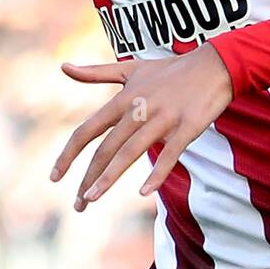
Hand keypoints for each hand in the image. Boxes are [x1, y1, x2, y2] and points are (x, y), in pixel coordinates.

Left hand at [50, 44, 233, 208]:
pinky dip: (157, 173)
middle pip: (106, 148)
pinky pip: (170, 154)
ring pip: (130, 153)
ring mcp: (163, 119)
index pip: (88, 130)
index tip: (54, 176)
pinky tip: (144, 192)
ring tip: (91, 200)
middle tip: (77, 204)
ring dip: (109, 178)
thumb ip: (96, 72)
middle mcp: (139, 110)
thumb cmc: (172, 70)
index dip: (68, 154)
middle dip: (88, 178)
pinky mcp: (187, 127)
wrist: (215, 65)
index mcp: (124, 98)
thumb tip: (63, 67)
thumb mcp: (132, 69)